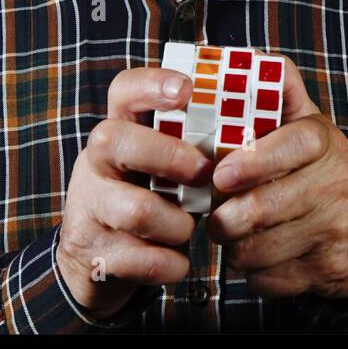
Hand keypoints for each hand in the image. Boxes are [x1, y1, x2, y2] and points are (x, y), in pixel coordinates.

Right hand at [56, 67, 211, 319]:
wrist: (96, 260)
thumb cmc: (150, 198)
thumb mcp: (162, 165)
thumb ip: (193, 145)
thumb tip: (256, 125)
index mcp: (118, 130)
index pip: (123, 91)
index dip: (152, 84)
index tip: (187, 90)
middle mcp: (96, 163)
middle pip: (115, 140)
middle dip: (169, 157)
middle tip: (204, 173)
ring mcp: (90, 207)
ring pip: (137, 210)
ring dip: (178, 223)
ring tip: (188, 228)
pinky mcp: (95, 254)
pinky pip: (142, 259)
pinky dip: (170, 264)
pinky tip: (177, 262)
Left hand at [205, 54, 347, 300]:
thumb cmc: (314, 168)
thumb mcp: (304, 123)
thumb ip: (277, 91)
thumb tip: (242, 56)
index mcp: (322, 142)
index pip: (292, 146)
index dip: (254, 160)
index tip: (221, 174)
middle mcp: (336, 184)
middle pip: (269, 206)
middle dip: (228, 218)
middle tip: (213, 218)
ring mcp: (335, 229)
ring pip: (263, 248)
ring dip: (235, 248)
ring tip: (231, 237)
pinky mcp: (328, 269)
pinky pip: (272, 278)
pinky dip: (255, 274)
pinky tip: (257, 258)